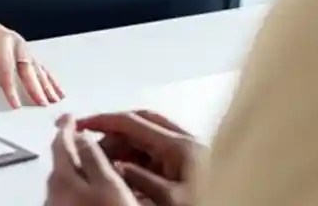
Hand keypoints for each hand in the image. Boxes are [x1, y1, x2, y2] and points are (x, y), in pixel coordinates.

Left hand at [0, 20, 63, 108]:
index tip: (15, 103)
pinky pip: (41, 69)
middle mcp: (17, 44)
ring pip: (37, 68)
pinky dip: (50, 81)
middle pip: (27, 68)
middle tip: (42, 103)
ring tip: (55, 100)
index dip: (10, 86)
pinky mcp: (27, 56)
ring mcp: (24, 50)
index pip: (7, 67)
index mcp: (2, 40)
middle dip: (36, 87)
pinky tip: (56, 92)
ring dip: (47, 85)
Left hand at [46, 114, 141, 205]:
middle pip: (64, 160)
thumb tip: (80, 135)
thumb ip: (93, 157)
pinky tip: (100, 189)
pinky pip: (74, 192)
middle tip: (95, 139)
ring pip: (70, 176)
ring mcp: (56, 204)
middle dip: (79, 146)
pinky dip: (85, 183)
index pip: (60, 142)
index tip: (71, 116)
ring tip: (103, 165)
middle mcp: (52, 191)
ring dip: (83, 166)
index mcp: (61, 176)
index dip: (68, 126)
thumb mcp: (108, 185)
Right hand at [76, 110, 196, 205]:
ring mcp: (186, 155)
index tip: (79, 124)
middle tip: (90, 149)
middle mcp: (183, 143)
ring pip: (146, 141)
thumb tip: (117, 166)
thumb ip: (139, 179)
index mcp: (179, 146)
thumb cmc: (207, 205)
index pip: (132, 122)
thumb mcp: (168, 200)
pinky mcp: (188, 168)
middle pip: (139, 126)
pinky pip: (155, 156)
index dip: (103, 120)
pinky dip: (136, 162)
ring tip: (103, 166)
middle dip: (112, 135)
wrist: (239, 204)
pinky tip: (124, 176)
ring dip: (123, 150)